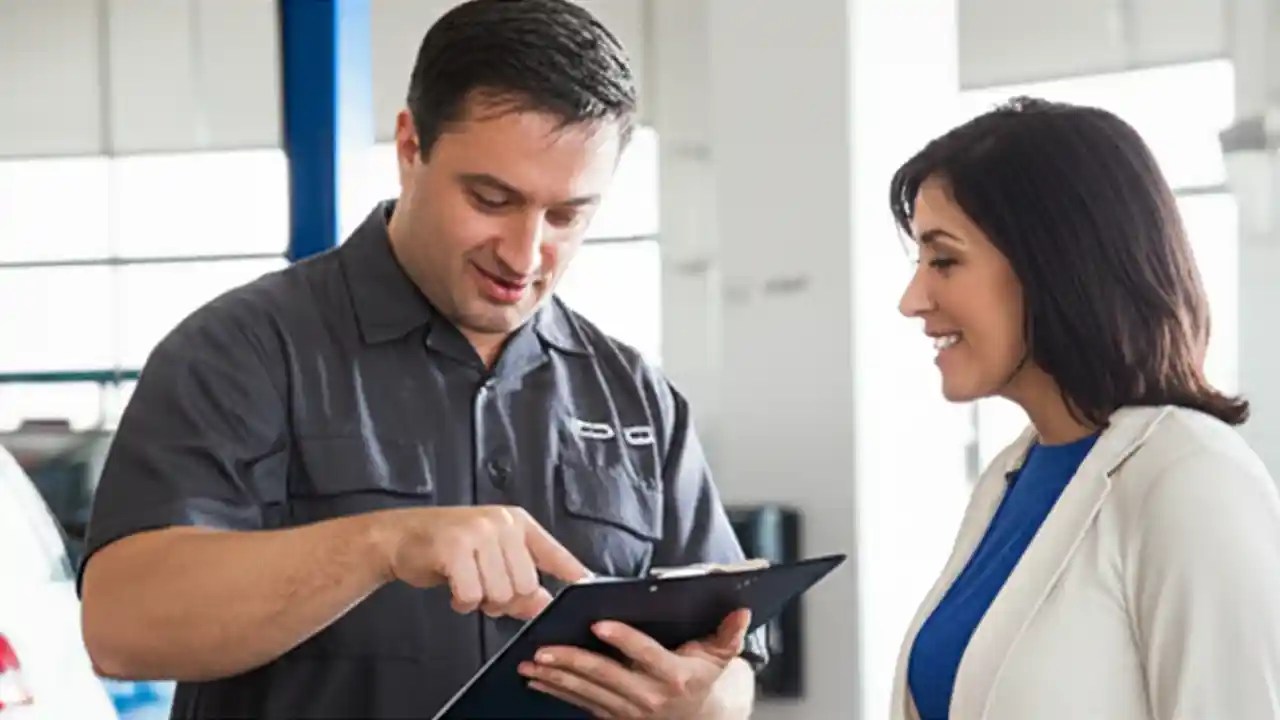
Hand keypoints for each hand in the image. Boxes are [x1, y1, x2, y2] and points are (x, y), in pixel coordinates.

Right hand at [380, 506, 589, 619]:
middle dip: (505, 600)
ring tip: (466, 585)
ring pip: (500, 593)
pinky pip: (472, 595)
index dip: (573, 572)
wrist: (399, 536)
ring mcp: (478, 533)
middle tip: (483, 590)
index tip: (590, 585)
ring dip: (481, 602)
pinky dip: (463, 602)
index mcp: (517, 523)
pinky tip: (453, 589)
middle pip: (525, 585)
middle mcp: (502, 524)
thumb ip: (519, 580)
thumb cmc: (447, 548)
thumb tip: (544, 605)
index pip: (554, 552)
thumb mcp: (489, 558)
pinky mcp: (455, 548)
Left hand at [518, 608, 751, 718]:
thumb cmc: (705, 677)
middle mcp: (650, 696)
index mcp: (675, 676)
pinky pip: (580, 704)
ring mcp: (629, 711)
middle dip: (571, 662)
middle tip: (542, 648)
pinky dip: (557, 691)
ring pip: (587, 692)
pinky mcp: (614, 718)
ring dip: (555, 678)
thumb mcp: (722, 656)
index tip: (598, 624)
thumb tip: (741, 610)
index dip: (623, 640)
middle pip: (605, 677)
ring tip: (529, 662)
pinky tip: (536, 680)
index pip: (646, 655)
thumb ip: (729, 633)